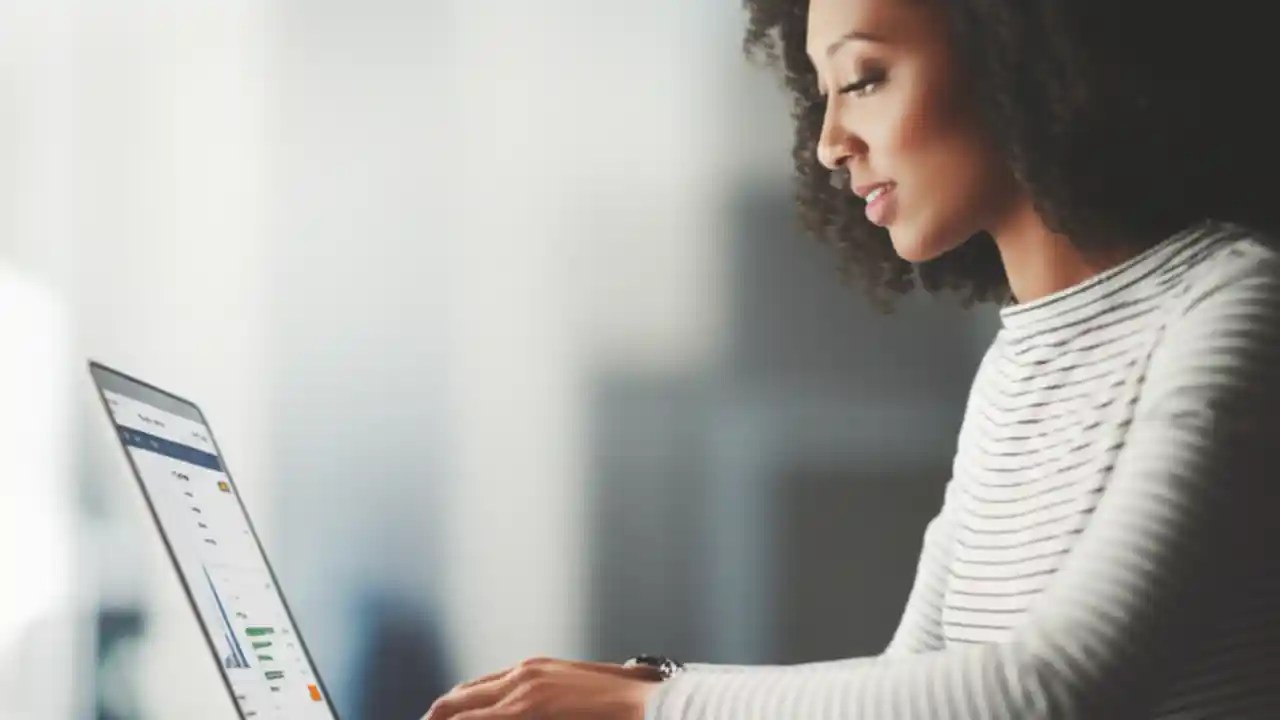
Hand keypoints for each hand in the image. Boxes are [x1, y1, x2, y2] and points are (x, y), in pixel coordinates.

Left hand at [422, 656, 662, 719]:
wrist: (646, 702)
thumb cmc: (620, 704)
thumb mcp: (574, 695)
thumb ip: (548, 701)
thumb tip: (541, 708)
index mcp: (534, 670)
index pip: (479, 687)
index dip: (456, 706)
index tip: (443, 717)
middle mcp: (523, 674)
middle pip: (462, 694)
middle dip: (438, 713)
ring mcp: (523, 690)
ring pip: (461, 704)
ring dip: (442, 716)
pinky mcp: (528, 708)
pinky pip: (477, 717)